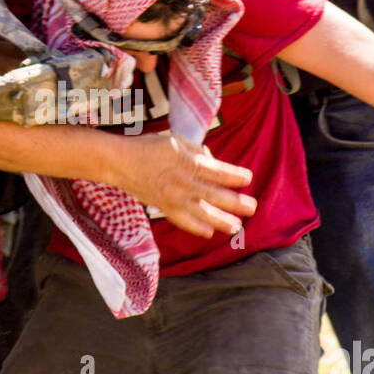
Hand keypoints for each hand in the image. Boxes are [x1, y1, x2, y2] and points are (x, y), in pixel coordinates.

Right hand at [121, 131, 255, 237]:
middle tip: (252, 207)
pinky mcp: (163, 207)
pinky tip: (208, 233)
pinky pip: (182, 221)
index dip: (235, 176)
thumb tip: (213, 162)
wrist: (120, 162)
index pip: (218, 171)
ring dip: (221, 220)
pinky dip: (196, 228)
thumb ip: (197, 151)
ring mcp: (173, 197)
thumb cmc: (149, 146)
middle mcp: (183, 182)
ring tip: (236, 227)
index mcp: (188, 162)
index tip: (248, 179)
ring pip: (202, 212)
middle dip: (236, 202)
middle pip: (214, 195)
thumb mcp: (177, 140)